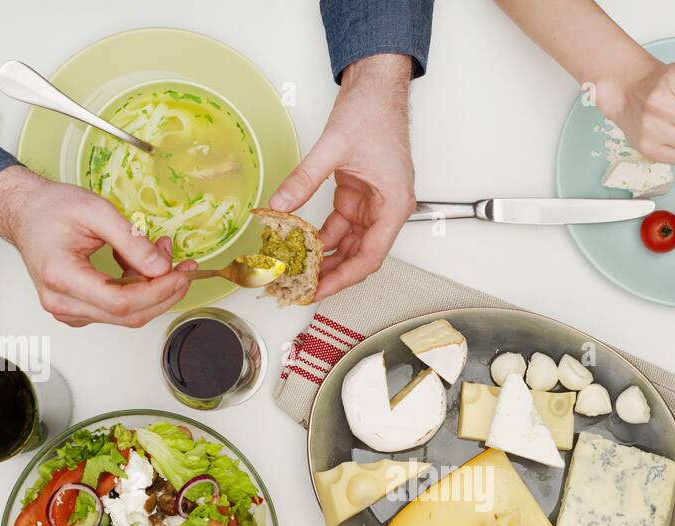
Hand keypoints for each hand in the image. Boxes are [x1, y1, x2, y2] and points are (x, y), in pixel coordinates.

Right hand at [0, 165, 194, 326]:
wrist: (25, 213)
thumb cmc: (52, 208)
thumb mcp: (96, 211)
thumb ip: (131, 241)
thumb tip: (162, 267)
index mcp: (62, 277)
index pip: (121, 302)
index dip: (158, 292)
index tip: (181, 273)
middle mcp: (62, 302)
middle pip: (128, 314)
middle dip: (163, 292)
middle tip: (184, 268)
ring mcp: (68, 311)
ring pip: (126, 314)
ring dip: (152, 290)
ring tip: (161, 255)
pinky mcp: (77, 311)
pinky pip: (116, 309)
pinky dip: (138, 291)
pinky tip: (140, 266)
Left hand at [269, 53, 414, 300]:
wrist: (376, 86)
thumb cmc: (373, 113)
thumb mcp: (334, 147)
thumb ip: (305, 179)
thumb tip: (280, 206)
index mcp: (393, 205)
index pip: (369, 256)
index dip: (343, 278)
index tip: (319, 289)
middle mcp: (386, 210)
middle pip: (359, 255)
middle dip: (331, 273)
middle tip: (302, 287)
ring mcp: (371, 204)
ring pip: (348, 243)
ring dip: (324, 257)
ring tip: (297, 269)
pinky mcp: (357, 195)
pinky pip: (339, 225)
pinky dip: (320, 235)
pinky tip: (300, 243)